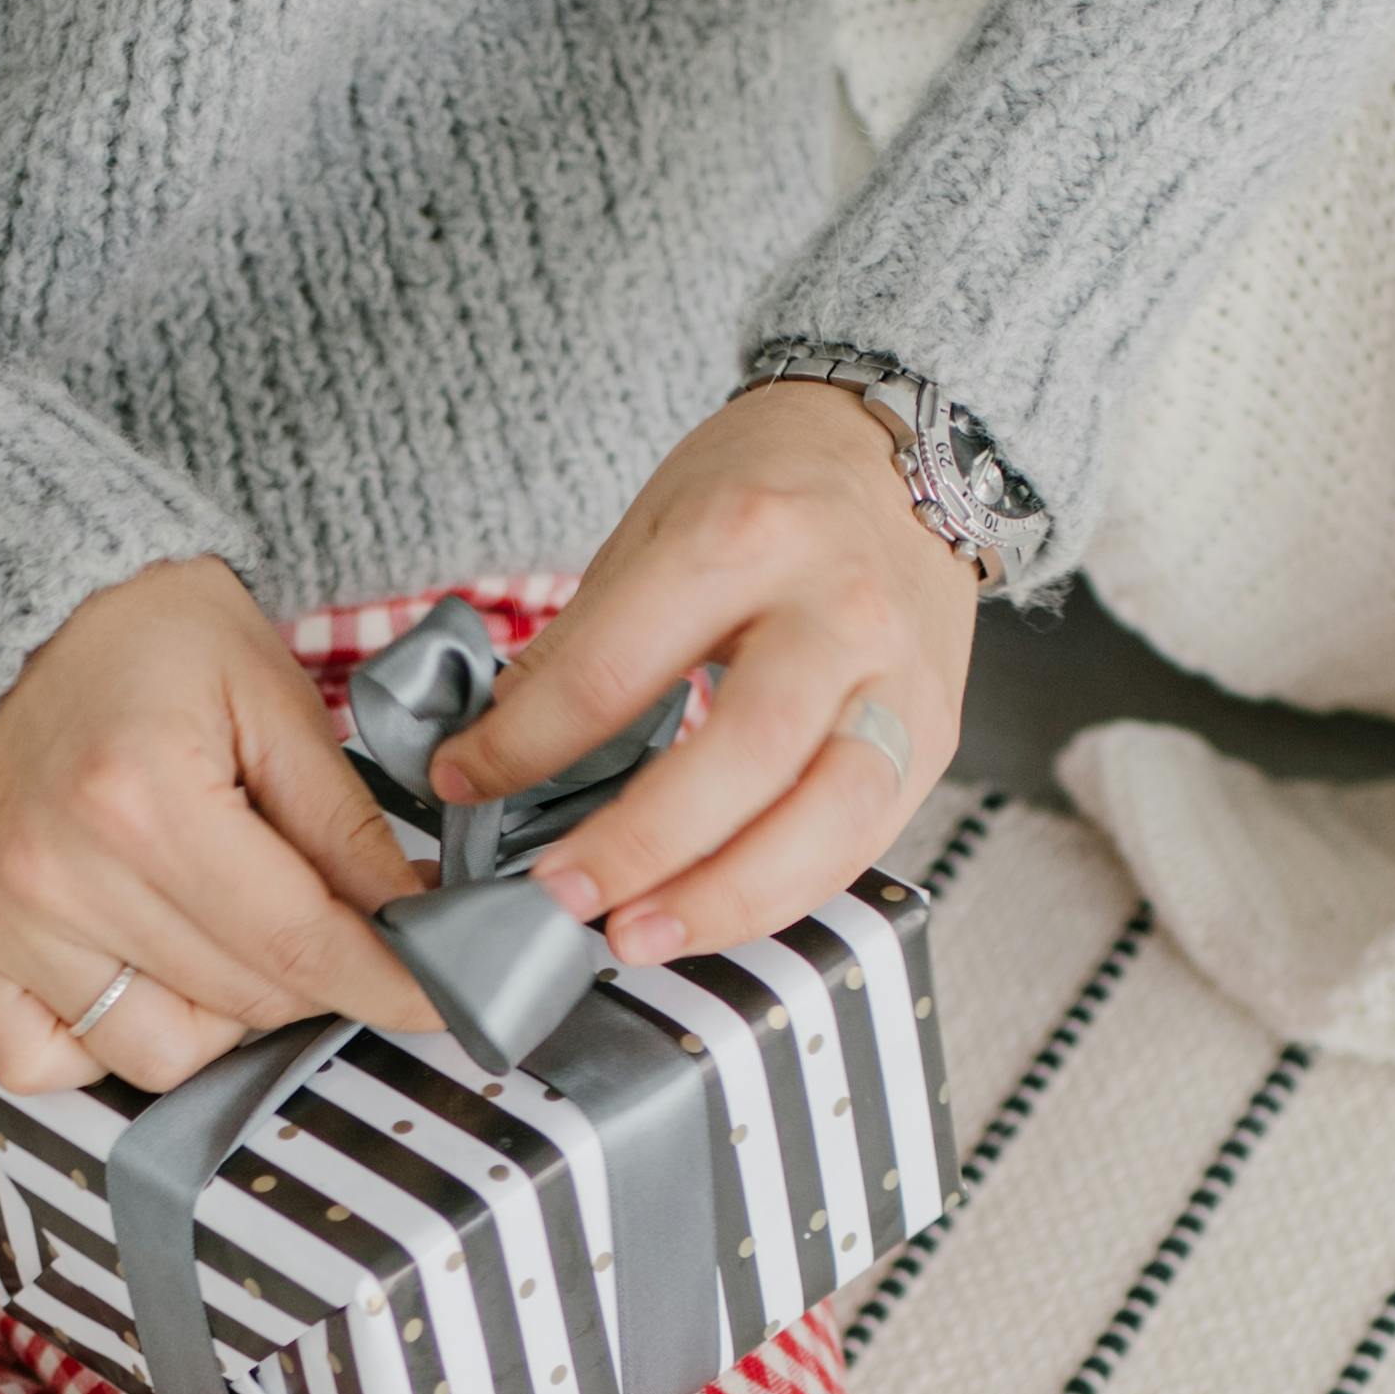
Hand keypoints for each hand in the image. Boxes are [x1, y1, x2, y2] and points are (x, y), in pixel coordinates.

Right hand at [0, 554, 440, 1094]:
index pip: (296, 944)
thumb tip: (416, 929)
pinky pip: (48, 1065)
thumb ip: (346, 827)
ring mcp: (3, 919)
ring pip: (160, 1053)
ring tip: (230, 931)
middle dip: (317, 980)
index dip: (385, 984)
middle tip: (337, 927)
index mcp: (142, 798)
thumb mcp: (274, 701)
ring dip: (223, 1016)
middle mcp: (59, 874)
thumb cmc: (153, 637)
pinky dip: (108, 1043)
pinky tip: (143, 973)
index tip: (443, 1001)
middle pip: (241, 1002)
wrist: (27, 608)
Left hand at [430, 376, 975, 965]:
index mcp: (743, 536)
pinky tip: (713, 915)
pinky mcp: (931, 733)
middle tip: (560, 897)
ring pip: (827, 814)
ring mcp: (897, 677)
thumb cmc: (767, 487)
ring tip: (639, 937)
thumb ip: (583, 646)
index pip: (617, 668)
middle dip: (641, 844)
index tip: (463, 785)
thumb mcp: (654, 528)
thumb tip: (492, 756)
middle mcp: (836, 607)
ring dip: (726, 896)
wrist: (901, 457)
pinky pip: (862, 839)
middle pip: (742, 750)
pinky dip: (784, 892)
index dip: (527, 744)